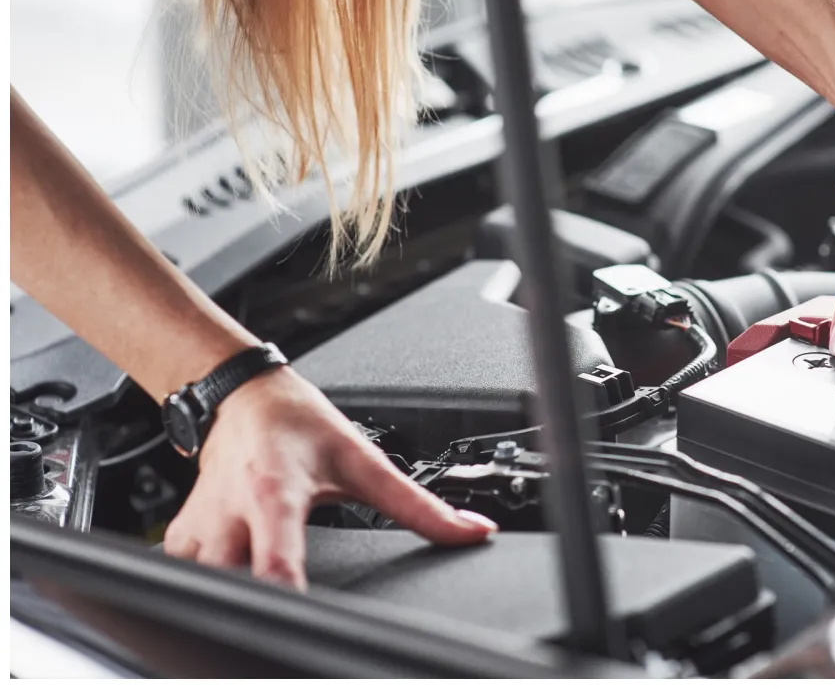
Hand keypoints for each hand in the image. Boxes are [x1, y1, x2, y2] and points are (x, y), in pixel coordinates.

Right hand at [163, 367, 497, 588]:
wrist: (243, 395)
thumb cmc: (299, 425)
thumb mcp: (363, 460)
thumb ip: (418, 504)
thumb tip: (469, 530)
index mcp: (275, 493)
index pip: (274, 560)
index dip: (286, 597)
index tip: (301, 620)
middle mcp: (229, 514)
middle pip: (228, 585)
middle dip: (254, 609)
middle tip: (287, 622)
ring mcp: (198, 527)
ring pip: (200, 586)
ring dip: (231, 600)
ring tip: (262, 610)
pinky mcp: (181, 536)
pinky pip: (184, 579)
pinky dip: (208, 590)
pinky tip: (234, 588)